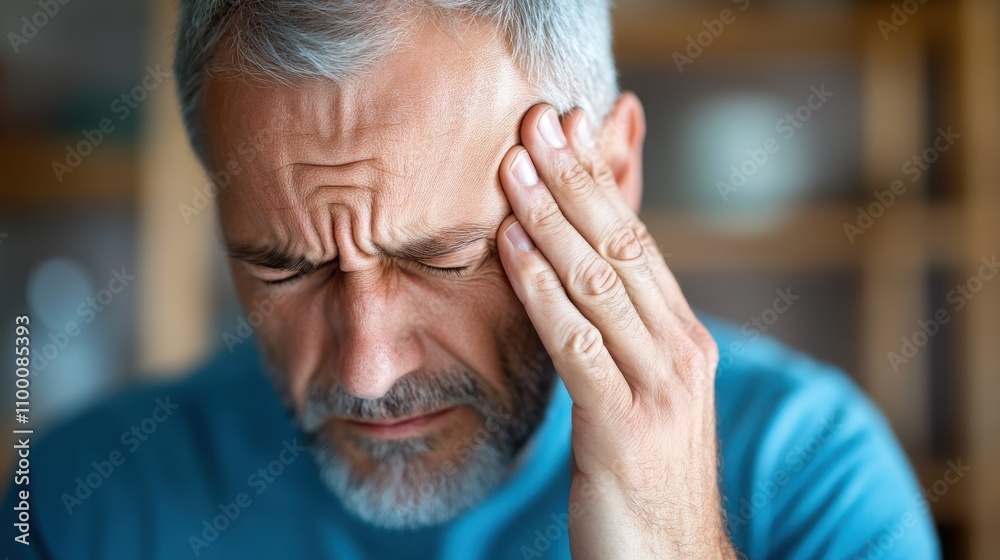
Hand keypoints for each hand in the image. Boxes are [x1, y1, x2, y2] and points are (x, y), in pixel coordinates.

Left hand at [496, 100, 735, 558]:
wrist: (670, 559)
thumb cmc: (644, 472)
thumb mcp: (637, 390)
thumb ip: (618, 331)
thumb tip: (581, 272)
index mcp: (683, 336)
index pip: (637, 239)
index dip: (601, 178)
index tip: (567, 126)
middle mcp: (682, 348)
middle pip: (622, 244)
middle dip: (576, 177)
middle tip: (538, 119)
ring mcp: (660, 384)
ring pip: (599, 281)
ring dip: (551, 217)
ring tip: (514, 164)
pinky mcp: (625, 422)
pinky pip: (576, 338)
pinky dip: (540, 286)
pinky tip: (510, 245)